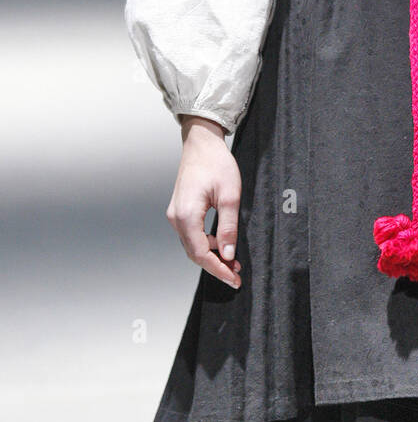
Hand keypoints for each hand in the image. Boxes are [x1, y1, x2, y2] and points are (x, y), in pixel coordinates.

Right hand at [167, 116, 241, 288]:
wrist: (201, 143)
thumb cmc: (216, 164)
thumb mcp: (230, 196)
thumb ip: (228, 227)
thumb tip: (229, 254)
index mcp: (186, 216)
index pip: (201, 254)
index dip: (218, 269)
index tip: (234, 279)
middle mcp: (176, 218)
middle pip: (195, 253)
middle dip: (216, 266)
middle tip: (236, 275)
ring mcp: (176, 214)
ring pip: (193, 245)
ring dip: (212, 255)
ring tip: (233, 262)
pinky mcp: (181, 211)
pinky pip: (192, 234)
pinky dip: (207, 243)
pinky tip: (222, 244)